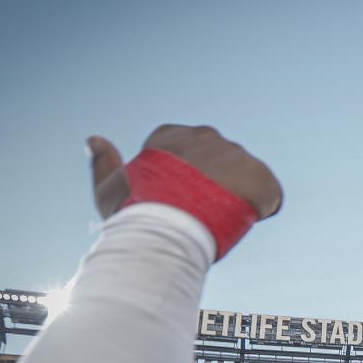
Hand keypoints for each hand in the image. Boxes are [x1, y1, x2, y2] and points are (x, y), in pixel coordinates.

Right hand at [88, 126, 283, 219]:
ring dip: (237, 197)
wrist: (167, 229)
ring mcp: (236, 153)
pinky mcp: (262, 177)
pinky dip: (261, 209)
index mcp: (172, 134)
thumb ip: (104, 162)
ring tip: (219, 219)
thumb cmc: (135, 212)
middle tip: (200, 212)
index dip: (184, 181)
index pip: (187, 153)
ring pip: (243, 177)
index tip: (176, 199)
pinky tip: (243, 221)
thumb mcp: (109, 189)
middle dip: (214, 186)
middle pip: (217, 163)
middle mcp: (208, 135)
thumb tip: (93, 138)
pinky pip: (269, 194)